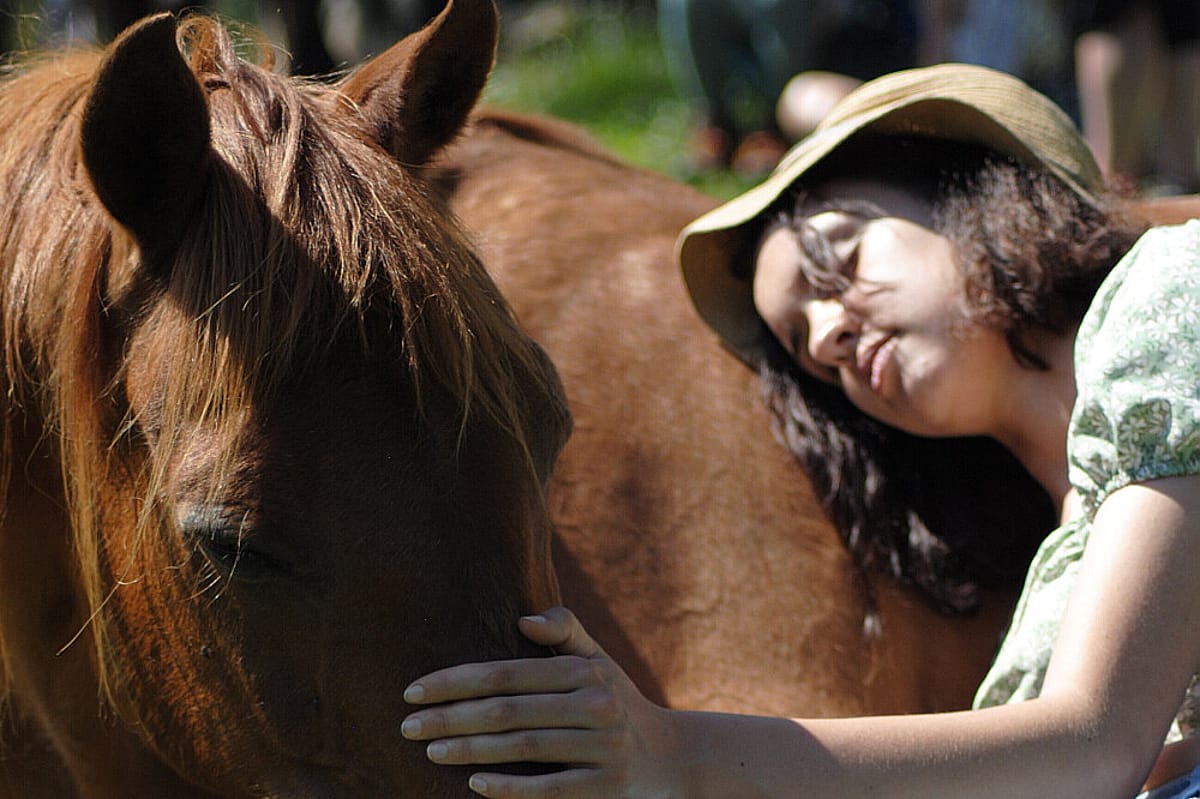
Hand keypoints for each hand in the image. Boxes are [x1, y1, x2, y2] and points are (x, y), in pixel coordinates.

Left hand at [401, 607, 682, 797]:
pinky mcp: (605, 787)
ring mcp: (602, 748)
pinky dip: (510, 788)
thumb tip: (521, 618)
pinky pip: (549, 789)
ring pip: (524, 748)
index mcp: (586, 670)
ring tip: (431, 750)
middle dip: (452, 716)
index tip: (414, 689)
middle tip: (408, 724)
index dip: (458, 680)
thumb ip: (564, 630)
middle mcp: (596, 705)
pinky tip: (474, 784)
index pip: (508, 672)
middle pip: (509, 710)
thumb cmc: (617, 700)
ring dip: (471, 750)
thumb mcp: (599, 659)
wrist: (672, 757)